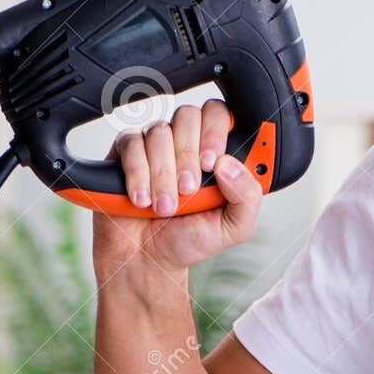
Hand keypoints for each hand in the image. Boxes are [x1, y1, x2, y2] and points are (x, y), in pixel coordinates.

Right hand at [91, 98, 262, 278]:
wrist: (147, 258)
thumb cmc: (189, 239)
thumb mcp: (233, 227)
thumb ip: (247, 197)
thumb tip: (229, 164)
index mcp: (216, 153)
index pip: (220, 115)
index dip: (216, 131)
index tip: (212, 163)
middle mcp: (186, 142)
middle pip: (188, 116)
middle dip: (187, 156)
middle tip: (188, 189)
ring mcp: (155, 144)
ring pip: (159, 132)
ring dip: (163, 174)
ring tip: (166, 207)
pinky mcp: (126, 151)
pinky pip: (131, 144)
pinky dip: (138, 174)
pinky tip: (142, 199)